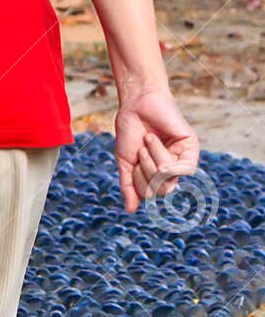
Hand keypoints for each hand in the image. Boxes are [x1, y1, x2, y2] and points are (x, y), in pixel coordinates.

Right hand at [114, 88, 199, 213]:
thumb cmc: (130, 133)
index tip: (132, 162)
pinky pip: (177, 169)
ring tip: (148, 141)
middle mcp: (173, 169)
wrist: (136, 105)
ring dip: (151, 163)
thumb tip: (130, 210)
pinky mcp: (190, 146)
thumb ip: (129, 188)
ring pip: (167, 181)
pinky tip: (154, 140)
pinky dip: (161, 157)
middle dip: (145, 173)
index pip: (151, 196)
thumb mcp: (126, 165)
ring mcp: (183, 158)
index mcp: (158, 175)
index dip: (137, 183)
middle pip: (161, 191)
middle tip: (140, 152)